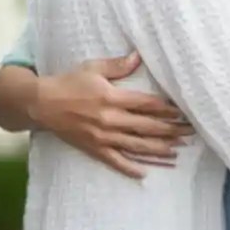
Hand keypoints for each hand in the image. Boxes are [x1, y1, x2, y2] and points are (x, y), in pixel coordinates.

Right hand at [31, 52, 193, 178]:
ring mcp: (102, 136)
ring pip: (137, 145)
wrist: (39, 103)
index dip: (169, 109)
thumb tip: (139, 56)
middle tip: (191, 132)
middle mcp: (110, 119)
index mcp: (112, 97)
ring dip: (159, 149)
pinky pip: (115, 161)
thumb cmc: (68, 83)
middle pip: (148, 126)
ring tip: (178, 150)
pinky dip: (130, 168)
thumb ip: (118, 65)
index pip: (148, 104)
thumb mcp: (92, 68)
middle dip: (172, 130)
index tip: (185, 112)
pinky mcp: (93, 148)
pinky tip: (145, 173)